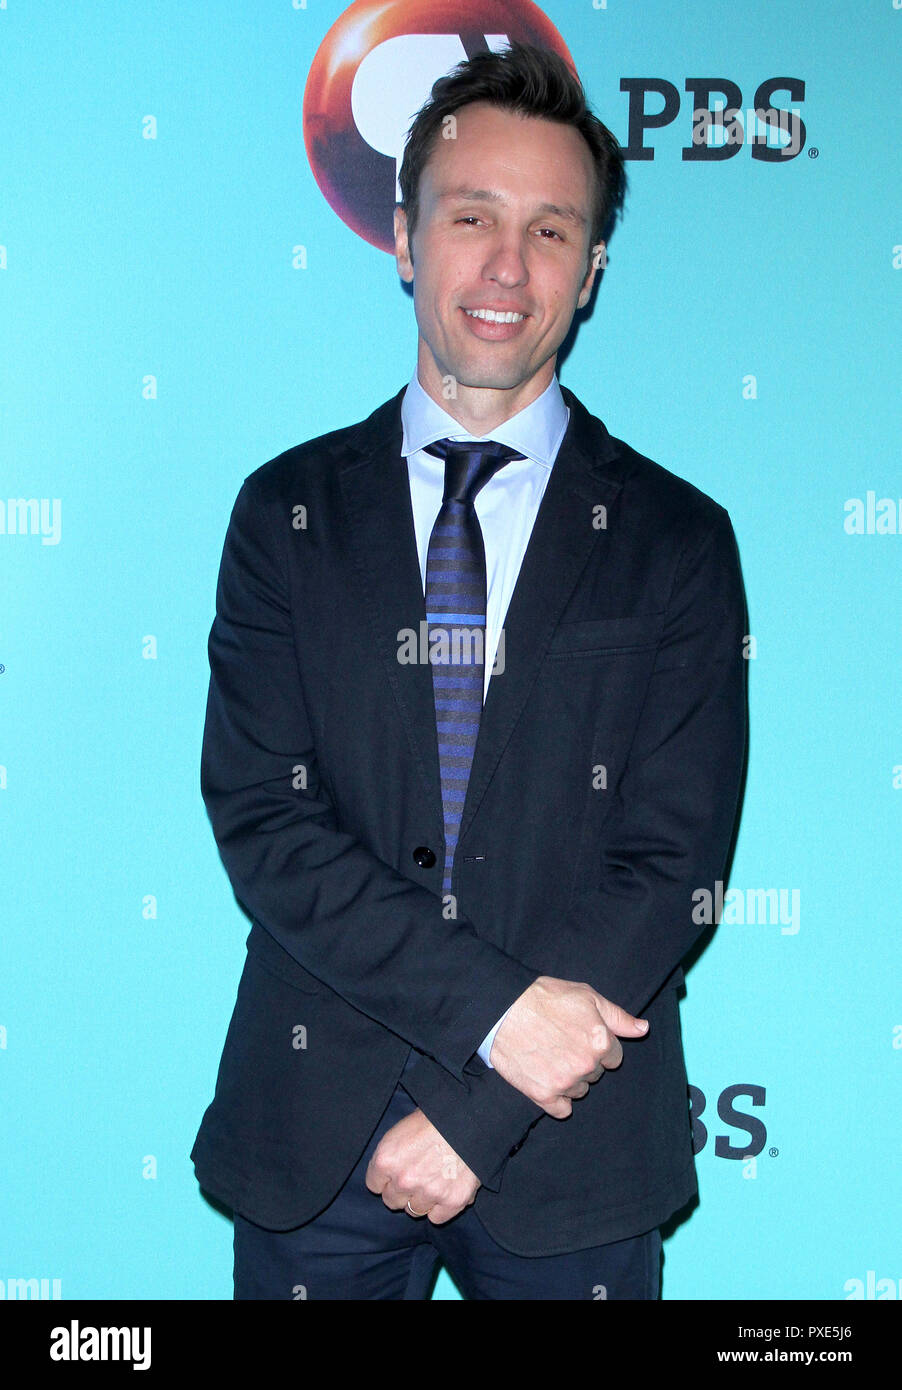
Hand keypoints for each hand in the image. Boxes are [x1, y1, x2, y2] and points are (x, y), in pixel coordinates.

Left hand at [365, 1108, 480, 1223]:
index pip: (374, 1185)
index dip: (386, 1178)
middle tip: (417, 1175)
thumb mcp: (403, 1127)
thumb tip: (390, 1169)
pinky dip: (441, 1207)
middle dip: (402, 1190)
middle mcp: (404, 1180)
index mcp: (386, 1159)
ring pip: (414, 1210)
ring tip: (434, 1179)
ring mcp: (428, 1192)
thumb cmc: (435, 1115)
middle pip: (392, 1200)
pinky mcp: (452, 1201)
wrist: (470, 1116)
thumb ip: (393, 1153)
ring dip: (422, 1198)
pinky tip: (446, 1189)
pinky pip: (437, 1218)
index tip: (397, 1171)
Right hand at [490, 975, 648, 1117]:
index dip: (599, 1046)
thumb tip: (644, 1029)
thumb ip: (618, 1017)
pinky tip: (546, 1078)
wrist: (502, 1009)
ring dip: (571, 1079)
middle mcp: (587, 1065)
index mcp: (601, 1041)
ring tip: (550, 1056)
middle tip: (562, 1042)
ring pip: (580, 1091)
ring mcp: (565, 1082)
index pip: (614, 1057)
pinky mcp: (543, 1095)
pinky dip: (556, 1099)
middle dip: (584, 1061)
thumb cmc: (544, 998)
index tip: (580, 1036)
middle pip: (596, 1073)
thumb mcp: (587, 996)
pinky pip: (562, 1110)